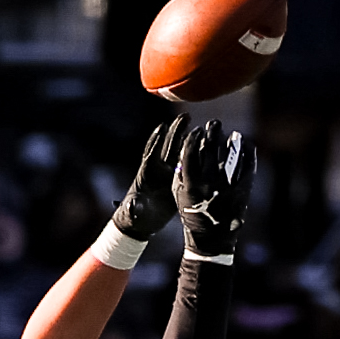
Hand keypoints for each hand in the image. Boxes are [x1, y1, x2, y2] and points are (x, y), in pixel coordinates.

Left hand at [113, 114, 190, 240]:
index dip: (157, 140)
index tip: (163, 126)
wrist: (139, 222)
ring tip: (199, 125)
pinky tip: (206, 145)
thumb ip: (134, 208)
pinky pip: (186, 162)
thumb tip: (133, 206)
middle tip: (186, 116)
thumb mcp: (133, 212)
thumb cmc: (134, 216)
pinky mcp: (175, 179)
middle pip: (167, 145)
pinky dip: (194, 153)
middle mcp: (157, 170)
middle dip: (175, 131)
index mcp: (146, 174)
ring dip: (187, 138)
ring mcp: (167, 173)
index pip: (152, 153)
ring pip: (178, 151)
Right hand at [173, 120, 255, 257]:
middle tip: (213, 124)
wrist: (211, 239)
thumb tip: (187, 150)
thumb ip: (180, 173)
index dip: (193, 138)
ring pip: (231, 154)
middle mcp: (209, 183)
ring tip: (232, 134)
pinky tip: (246, 144)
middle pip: (211, 149)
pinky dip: (248, 152)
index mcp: (190, 185)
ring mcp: (228, 186)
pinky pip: (248, 165)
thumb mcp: (179, 196)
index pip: (189, 152)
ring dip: (231, 140)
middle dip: (212, 132)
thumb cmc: (192, 214)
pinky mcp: (243, 189)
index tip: (196, 131)